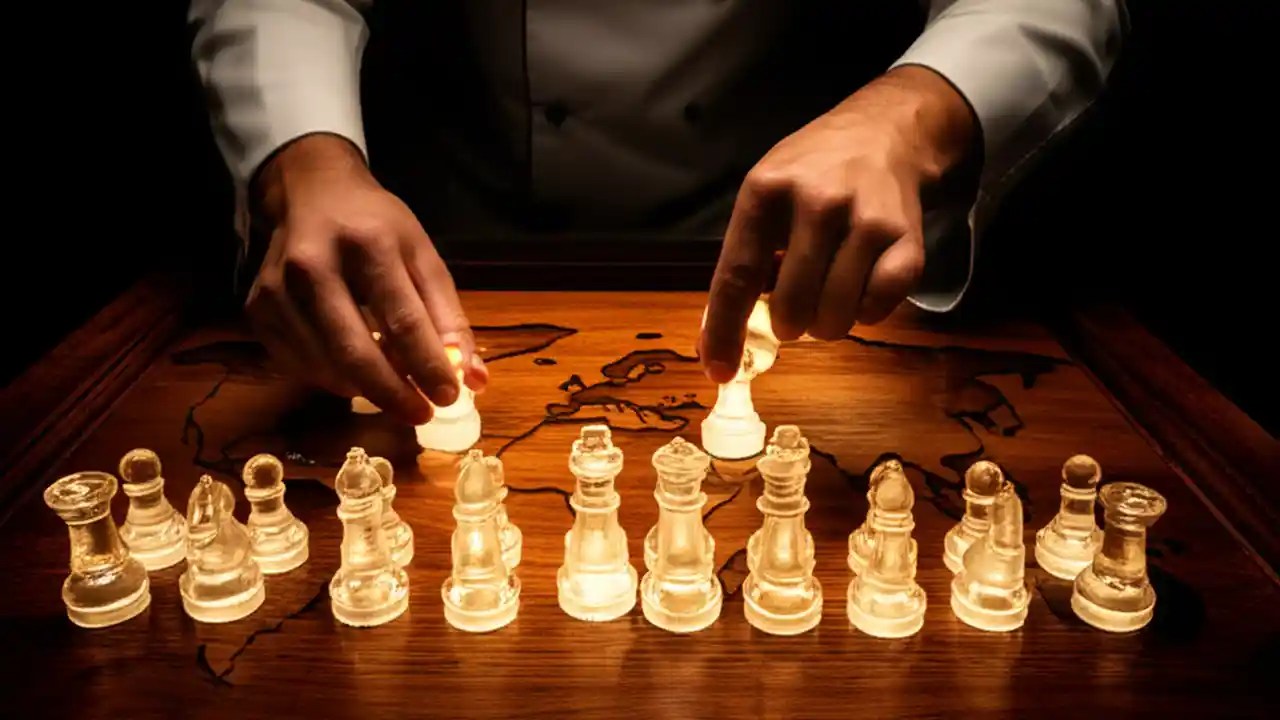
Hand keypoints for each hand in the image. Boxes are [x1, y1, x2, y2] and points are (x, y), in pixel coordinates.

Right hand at [246, 133, 487, 422]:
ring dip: (365, 388)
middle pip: (354, 351)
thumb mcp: (422, 257)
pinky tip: (353, 368)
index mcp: (368, 243)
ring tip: (393, 385)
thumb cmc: (377, 228)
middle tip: (420, 413)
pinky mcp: (256, 309)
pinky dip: (333, 378)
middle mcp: (313, 264)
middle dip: (393, 394)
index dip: (427, 365)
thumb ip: (450, 317)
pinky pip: (300, 366)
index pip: (402, 319)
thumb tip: (474, 380)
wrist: (312, 194)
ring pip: (325, 367)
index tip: (449, 396)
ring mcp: (277, 289)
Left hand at [700, 66, 975, 381]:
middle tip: (794, 309)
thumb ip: (743, 257)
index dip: (724, 331)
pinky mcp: (907, 239)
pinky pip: (878, 308)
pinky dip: (866, 312)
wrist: (886, 134)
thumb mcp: (765, 194)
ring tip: (828, 293)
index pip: (736, 276)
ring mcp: (867, 221)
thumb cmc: (812, 174)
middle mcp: (817, 203)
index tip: (717, 370)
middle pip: (790, 306)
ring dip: (827, 322)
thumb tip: (716, 339)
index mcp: (767, 191)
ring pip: (835, 316)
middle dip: (788, 324)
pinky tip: (860, 287)